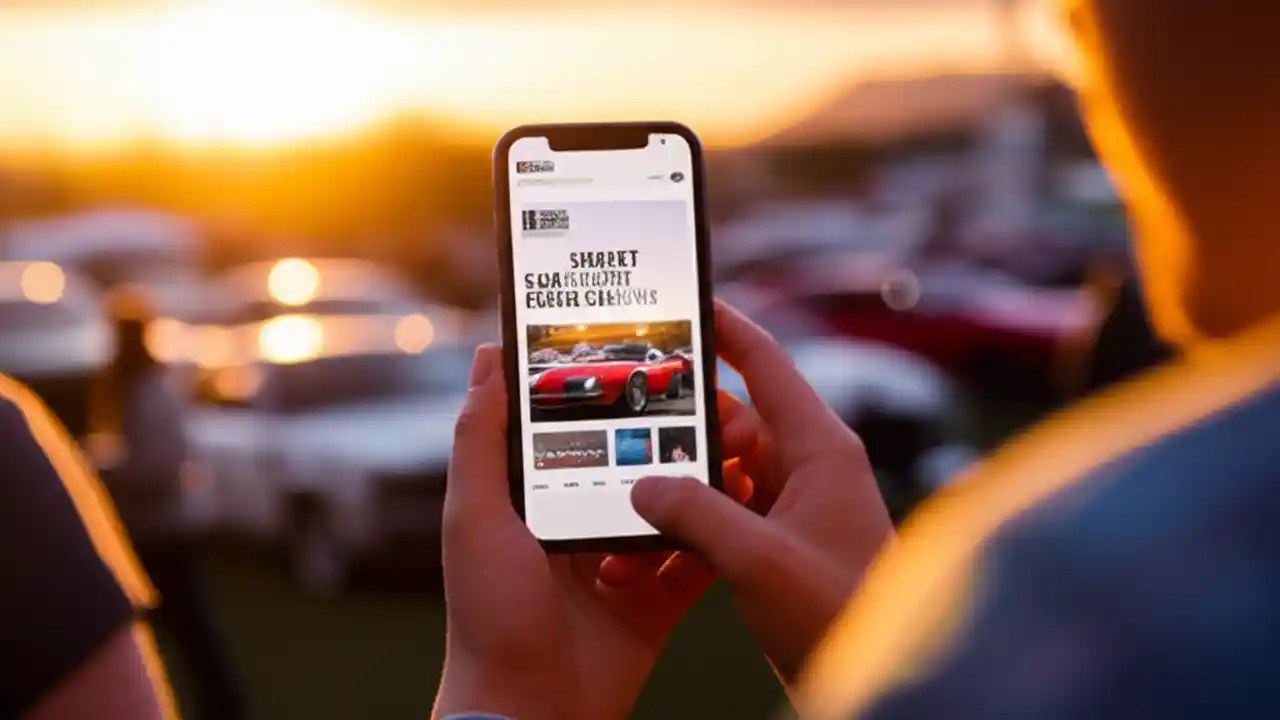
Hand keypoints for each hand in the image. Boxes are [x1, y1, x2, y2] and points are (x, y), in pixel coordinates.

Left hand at [434, 345, 747, 719]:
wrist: (529, 709)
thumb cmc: (486, 615)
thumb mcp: (474, 516)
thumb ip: (481, 439)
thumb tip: (489, 358)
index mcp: (536, 497)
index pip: (578, 429)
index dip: (611, 393)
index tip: (647, 354)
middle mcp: (580, 522)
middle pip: (636, 461)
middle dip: (672, 434)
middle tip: (709, 402)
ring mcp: (621, 560)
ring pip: (674, 505)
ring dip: (702, 479)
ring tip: (732, 448)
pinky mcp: (654, 600)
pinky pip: (695, 560)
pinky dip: (718, 536)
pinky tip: (737, 507)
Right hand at [601, 301, 894, 691]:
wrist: (882, 677)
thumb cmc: (843, 614)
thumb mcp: (759, 559)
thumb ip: (696, 515)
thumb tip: (645, 486)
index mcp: (820, 450)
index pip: (770, 368)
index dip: (729, 331)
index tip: (693, 303)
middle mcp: (808, 468)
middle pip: (731, 423)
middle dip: (677, 430)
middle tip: (624, 421)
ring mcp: (793, 507)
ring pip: (720, 475)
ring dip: (675, 490)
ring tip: (627, 500)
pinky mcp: (779, 543)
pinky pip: (723, 516)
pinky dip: (688, 527)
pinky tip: (648, 548)